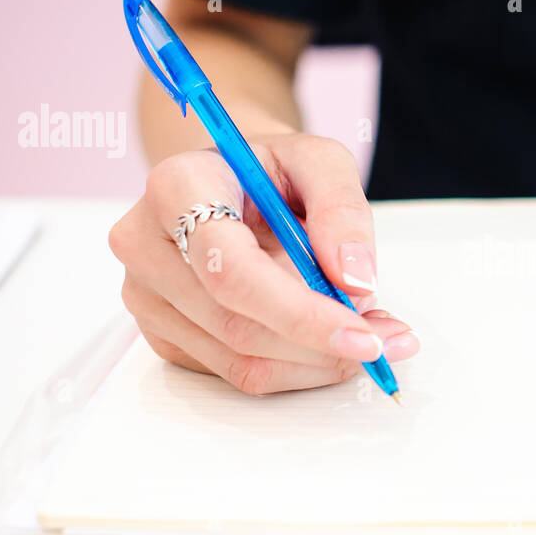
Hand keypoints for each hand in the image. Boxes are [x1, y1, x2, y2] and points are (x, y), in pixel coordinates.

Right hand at [108, 133, 419, 392]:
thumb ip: (343, 209)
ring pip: (242, 361)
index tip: (362, 333)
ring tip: (371, 334)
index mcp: (176, 188)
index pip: (231, 270)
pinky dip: (299, 368)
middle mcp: (146, 245)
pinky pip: (238, 373)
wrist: (231, 183)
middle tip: (388, 337)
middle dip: (324, 343)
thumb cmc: (270, 170)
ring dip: (319, 362)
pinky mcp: (165, 334)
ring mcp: (148, 297)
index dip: (300, 312)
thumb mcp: (320, 161)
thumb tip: (356, 278)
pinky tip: (329, 340)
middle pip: (238, 326)